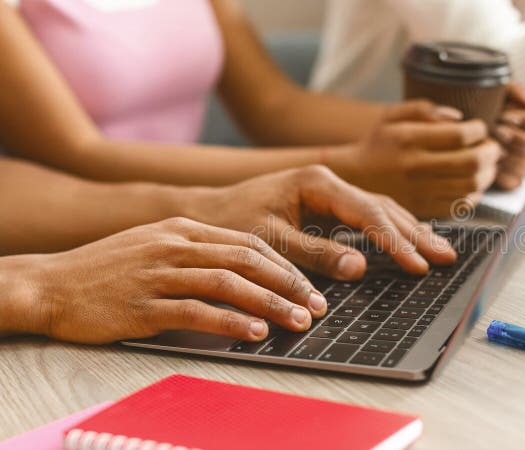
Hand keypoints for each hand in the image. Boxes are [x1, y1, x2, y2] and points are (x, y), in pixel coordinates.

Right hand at [0, 218, 327, 343]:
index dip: (285, 266)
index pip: (249, 244)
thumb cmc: (109, 269)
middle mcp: (176, 246)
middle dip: (289, 283)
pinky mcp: (143, 305)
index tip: (310, 286)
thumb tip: (245, 275)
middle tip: (317, 305)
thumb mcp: (156, 246)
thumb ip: (198, 253)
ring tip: (299, 320)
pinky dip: (230, 322)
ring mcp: (159, 274)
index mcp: (183, 229)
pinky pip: (196, 311)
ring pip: (228, 284)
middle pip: (247, 260)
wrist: (51, 283)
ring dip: (270, 303)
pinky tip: (254, 332)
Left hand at [194, 165, 456, 280]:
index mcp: (317, 183)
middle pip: (384, 207)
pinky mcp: (328, 204)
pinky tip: (410, 240)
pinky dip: (392, 229)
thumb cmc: (233, 221)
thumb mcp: (272, 240)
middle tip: (446, 257)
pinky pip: (369, 215)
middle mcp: (329, 181)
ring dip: (410, 230)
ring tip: (439, 250)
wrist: (208, 210)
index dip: (395, 240)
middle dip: (415, 234)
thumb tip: (360, 267)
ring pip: (381, 209)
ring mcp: (331, 191)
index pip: (368, 212)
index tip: (416, 264)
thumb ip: (316, 253)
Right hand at [337, 100, 502, 216]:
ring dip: (487, 174)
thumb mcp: (392, 115)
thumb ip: (423, 108)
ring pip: (470, 185)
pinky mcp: (423, 209)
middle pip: (471, 162)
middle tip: (492, 147)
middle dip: (490, 152)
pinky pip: (460, 205)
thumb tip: (457, 117)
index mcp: (409, 139)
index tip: (480, 127)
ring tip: (487, 165)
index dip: (479, 130)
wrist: (355, 178)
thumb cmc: (378, 143)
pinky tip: (473, 183)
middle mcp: (415, 166)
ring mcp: (420, 191)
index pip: (459, 135)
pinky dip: (475, 193)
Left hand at [492, 83, 524, 189]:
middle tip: (498, 131)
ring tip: (493, 145)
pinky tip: (490, 162)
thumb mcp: (500, 91)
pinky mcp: (510, 179)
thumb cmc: (484, 107)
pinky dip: (503, 174)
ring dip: (513, 157)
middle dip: (519, 139)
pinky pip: (515, 183)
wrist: (462, 121)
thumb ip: (518, 92)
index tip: (507, 116)